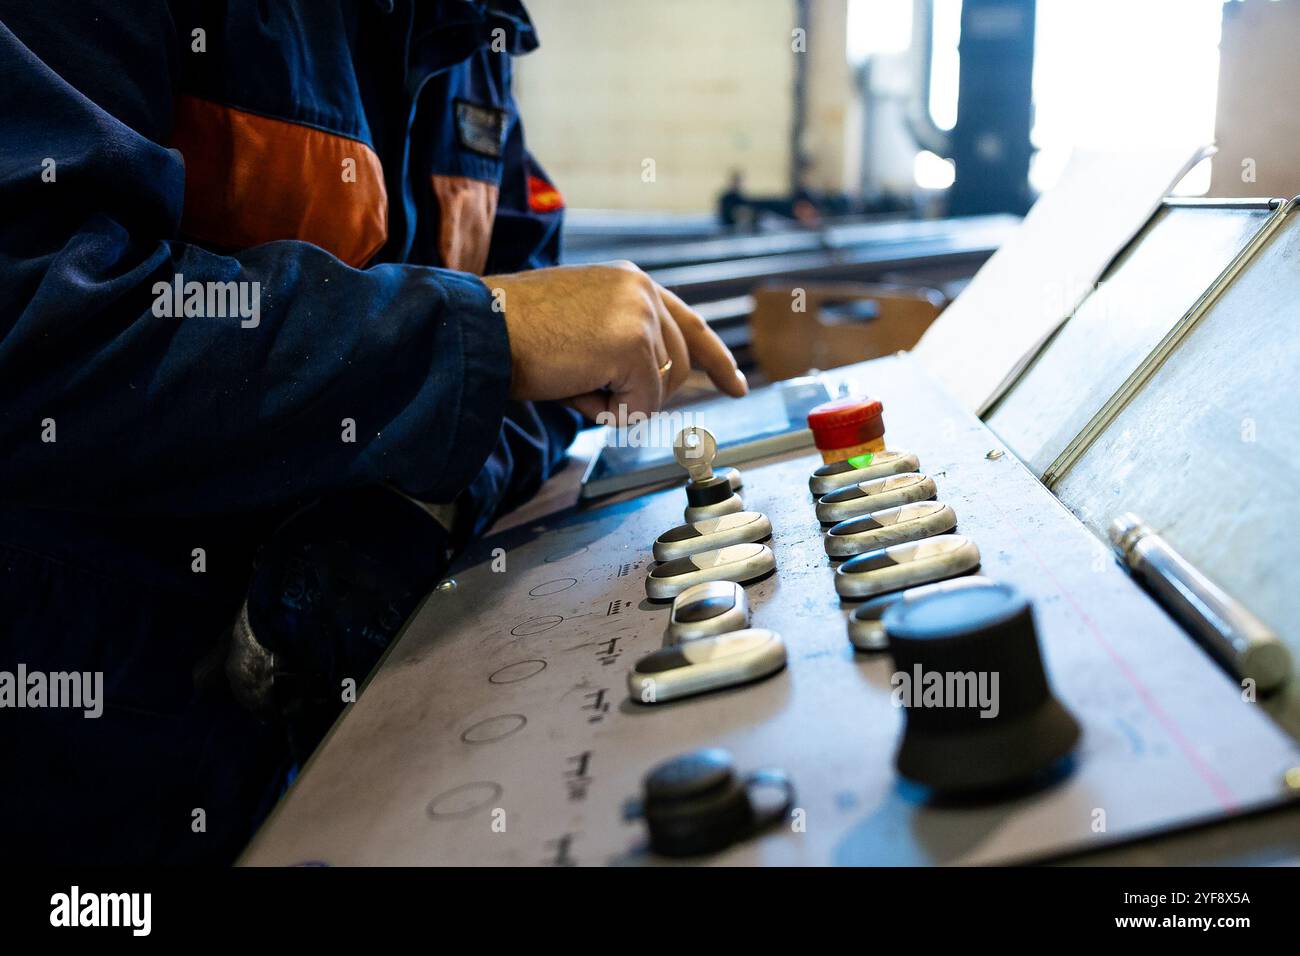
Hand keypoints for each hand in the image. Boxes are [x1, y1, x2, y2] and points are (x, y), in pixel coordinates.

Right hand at [482, 261, 746, 419]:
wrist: (482, 329)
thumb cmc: (516, 334)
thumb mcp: (581, 328)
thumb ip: (623, 344)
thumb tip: (655, 385)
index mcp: (630, 282)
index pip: (688, 323)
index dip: (716, 359)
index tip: (736, 386)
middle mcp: (642, 291)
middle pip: (677, 368)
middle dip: (640, 393)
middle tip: (584, 386)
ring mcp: (641, 315)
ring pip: (662, 389)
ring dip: (619, 401)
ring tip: (572, 378)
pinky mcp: (634, 344)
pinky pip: (641, 404)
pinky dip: (609, 411)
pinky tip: (574, 387)